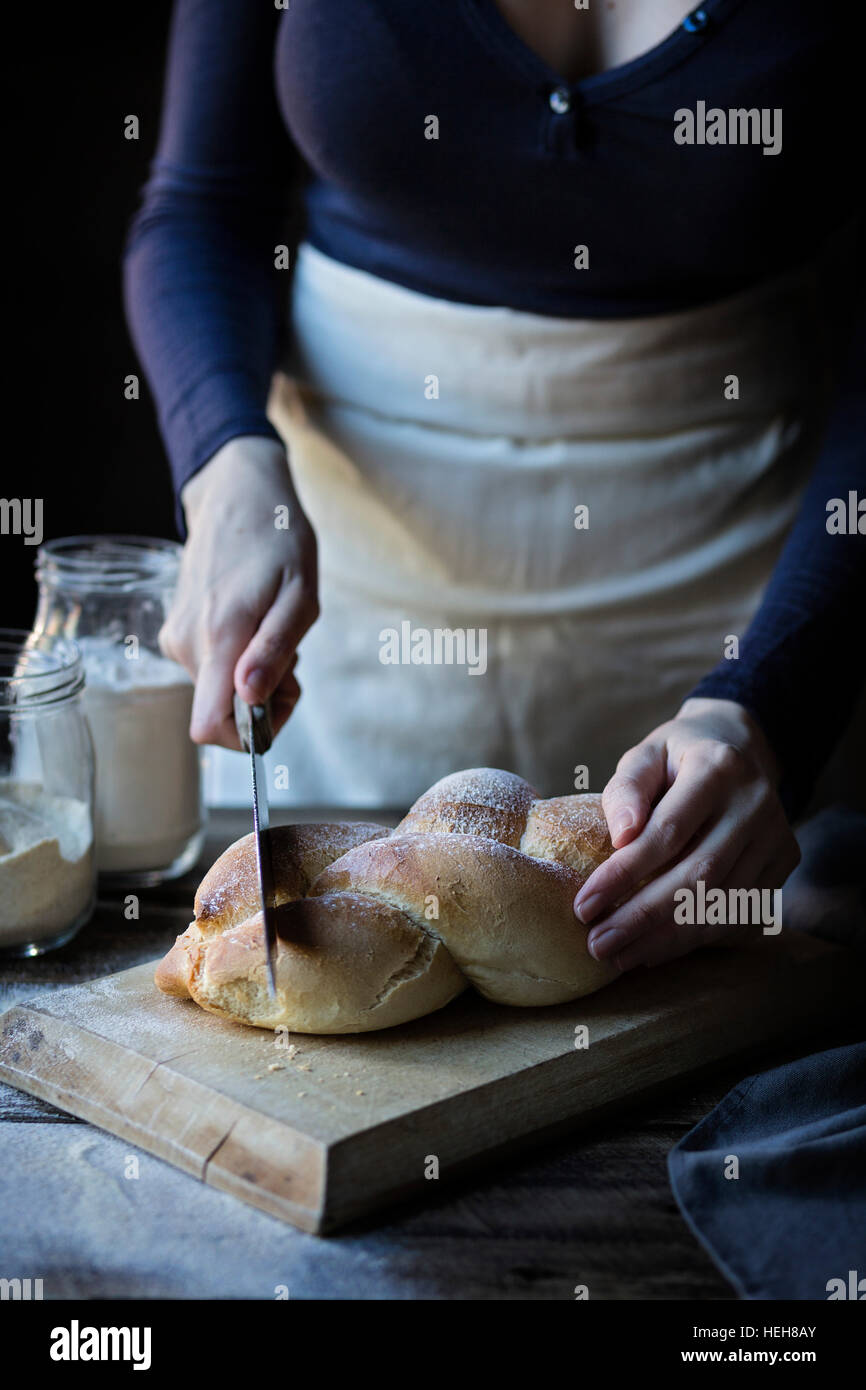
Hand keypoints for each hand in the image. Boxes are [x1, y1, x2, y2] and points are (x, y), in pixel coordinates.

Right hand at [160, 435, 318, 748]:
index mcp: (219, 638)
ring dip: (253, 674)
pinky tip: (252, 620)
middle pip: (221, 711)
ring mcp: (177, 637)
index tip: (281, 699)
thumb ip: (273, 651)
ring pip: (218, 689)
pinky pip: (210, 668)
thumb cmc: (279, 543)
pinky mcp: (176, 630)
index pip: (208, 725)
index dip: (247, 734)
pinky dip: (237, 658)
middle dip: (263, 699)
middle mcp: (187, 645)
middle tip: (291, 655)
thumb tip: (248, 699)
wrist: (237, 496)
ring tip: (272, 628)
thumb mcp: (299, 597)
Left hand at [573, 698, 800, 969]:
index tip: (584, 906)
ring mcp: (777, 837)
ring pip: (721, 904)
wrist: (743, 746)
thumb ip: (627, 789)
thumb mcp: (646, 754)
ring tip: (620, 957)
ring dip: (666, 940)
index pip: (667, 833)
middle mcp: (756, 805)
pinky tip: (656, 950)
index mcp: (719, 768)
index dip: (623, 875)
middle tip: (597, 944)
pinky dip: (696, 939)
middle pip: (698, 876)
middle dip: (642, 918)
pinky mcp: (784, 862)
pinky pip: (740, 914)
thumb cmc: (680, 755)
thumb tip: (620, 836)